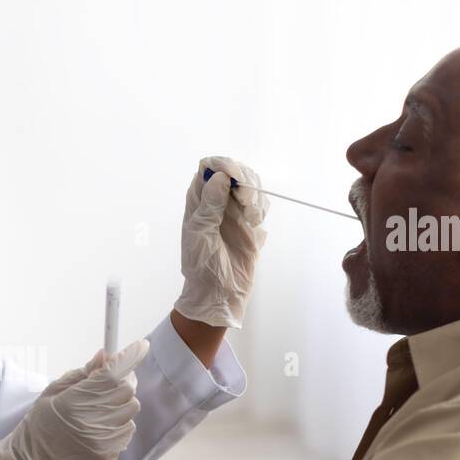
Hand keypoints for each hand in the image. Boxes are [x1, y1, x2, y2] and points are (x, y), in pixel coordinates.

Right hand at [0, 338, 148, 459]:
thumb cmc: (42, 421)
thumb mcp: (53, 391)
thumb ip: (82, 374)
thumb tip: (105, 356)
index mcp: (73, 402)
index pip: (111, 374)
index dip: (129, 357)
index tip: (141, 346)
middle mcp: (91, 421)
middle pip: (127, 389)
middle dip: (122, 379)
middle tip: (110, 380)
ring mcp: (102, 440)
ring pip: (131, 408)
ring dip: (121, 402)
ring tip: (100, 407)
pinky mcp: (109, 454)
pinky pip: (128, 429)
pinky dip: (120, 422)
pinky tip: (101, 425)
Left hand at [174, 155, 268, 328]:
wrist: (218, 293)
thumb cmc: (201, 267)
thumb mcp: (201, 235)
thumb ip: (209, 206)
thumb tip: (220, 177)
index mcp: (198, 202)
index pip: (209, 167)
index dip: (222, 165)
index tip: (234, 177)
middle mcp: (216, 202)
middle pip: (234, 171)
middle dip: (245, 180)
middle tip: (246, 200)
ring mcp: (234, 212)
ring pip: (250, 185)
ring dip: (255, 195)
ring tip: (251, 217)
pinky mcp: (249, 224)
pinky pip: (260, 204)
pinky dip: (261, 209)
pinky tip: (255, 224)